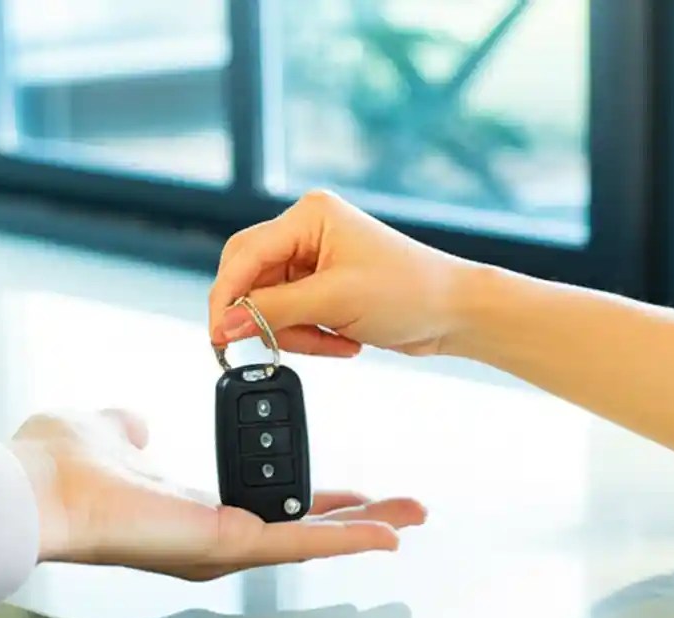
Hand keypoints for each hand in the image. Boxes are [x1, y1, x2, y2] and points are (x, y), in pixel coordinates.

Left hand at [10, 410, 425, 580]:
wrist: (37, 488)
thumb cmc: (58, 464)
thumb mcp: (107, 430)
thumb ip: (128, 429)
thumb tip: (136, 425)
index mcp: (188, 507)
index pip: (264, 505)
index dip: (309, 498)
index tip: (346, 492)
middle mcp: (210, 533)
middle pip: (301, 528)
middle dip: (356, 521)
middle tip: (403, 512)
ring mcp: (221, 544)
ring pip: (310, 539)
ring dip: (364, 530)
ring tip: (410, 519)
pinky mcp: (227, 545)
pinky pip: (298, 541)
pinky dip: (346, 539)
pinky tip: (386, 534)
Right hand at [209, 190, 474, 356]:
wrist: (455, 313)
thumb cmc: (411, 292)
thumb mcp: (334, 302)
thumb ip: (272, 312)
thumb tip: (224, 326)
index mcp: (309, 215)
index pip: (245, 254)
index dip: (227, 297)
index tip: (218, 336)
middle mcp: (307, 231)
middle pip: (250, 277)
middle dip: (263, 317)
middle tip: (269, 346)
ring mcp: (314, 259)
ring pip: (268, 303)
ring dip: (294, 333)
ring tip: (333, 341)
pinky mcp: (322, 286)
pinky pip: (291, 316)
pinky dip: (310, 336)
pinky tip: (342, 340)